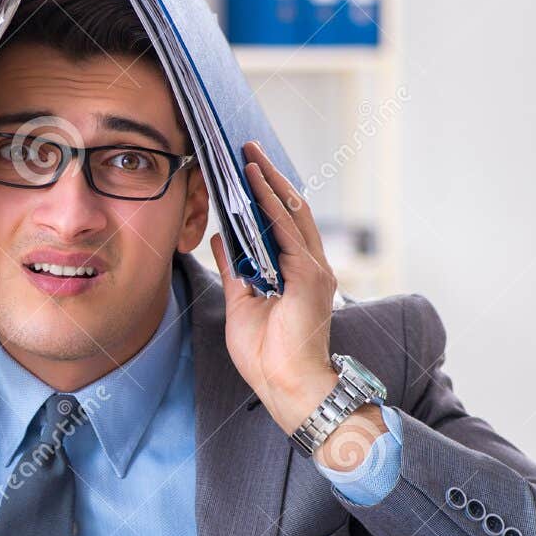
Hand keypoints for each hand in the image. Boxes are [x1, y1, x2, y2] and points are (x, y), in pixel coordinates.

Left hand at [210, 143, 382, 466]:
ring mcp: (314, 270)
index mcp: (299, 274)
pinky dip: (269, 203)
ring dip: (268, 180)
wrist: (287, 387)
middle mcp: (312, 267)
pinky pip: (285, 231)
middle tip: (247, 148)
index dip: (267, 194)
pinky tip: (253, 183)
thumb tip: (222, 237)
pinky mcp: (308, 277)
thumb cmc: (267, 355)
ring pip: (291, 211)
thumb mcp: (242, 303)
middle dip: (269, 176)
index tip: (247, 169)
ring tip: (248, 154)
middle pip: (292, 208)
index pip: (285, 223)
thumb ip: (235, 269)